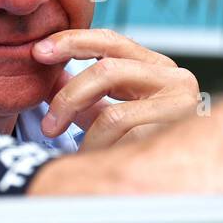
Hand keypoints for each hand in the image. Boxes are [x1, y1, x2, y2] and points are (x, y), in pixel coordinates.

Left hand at [32, 28, 201, 149]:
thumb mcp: (112, 113)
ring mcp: (181, 104)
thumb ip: (86, 94)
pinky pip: (121, 137)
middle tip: (48, 123)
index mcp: (158, 68)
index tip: (39, 52)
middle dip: (68, 96)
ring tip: (65, 145)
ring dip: (80, 130)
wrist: (184, 181)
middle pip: (107, 70)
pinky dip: (96, 148)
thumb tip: (50, 77)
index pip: (111, 41)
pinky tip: (91, 157)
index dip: (72, 41)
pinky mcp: (176, 132)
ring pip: (112, 110)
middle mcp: (176, 78)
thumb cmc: (148, 145)